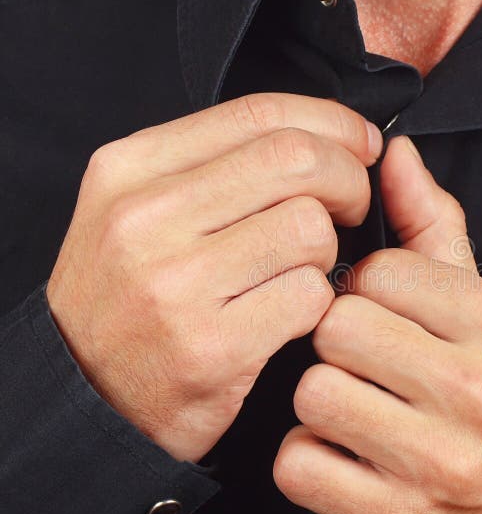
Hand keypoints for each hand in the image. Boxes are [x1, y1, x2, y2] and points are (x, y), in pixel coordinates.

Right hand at [47, 94, 382, 461]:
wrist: (89, 400)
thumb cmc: (129, 300)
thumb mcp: (140, 210)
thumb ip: (217, 165)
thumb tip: (325, 134)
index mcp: (130, 170)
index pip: (259, 113)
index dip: (332, 122)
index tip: (361, 142)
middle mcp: (145, 219)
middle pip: (297, 160)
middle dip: (349, 180)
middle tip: (352, 208)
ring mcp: (175, 285)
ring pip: (312, 228)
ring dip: (328, 252)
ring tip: (302, 271)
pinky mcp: (211, 347)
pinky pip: (310, 297)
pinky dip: (319, 304)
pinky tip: (291, 314)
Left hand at [274, 136, 481, 513]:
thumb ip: (440, 231)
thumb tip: (392, 154)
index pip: (379, 271)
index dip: (370, 293)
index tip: (389, 319)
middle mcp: (480, 391)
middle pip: (337, 327)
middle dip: (343, 344)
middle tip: (372, 367)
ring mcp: (439, 462)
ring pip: (313, 391)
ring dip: (324, 400)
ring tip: (362, 412)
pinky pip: (299, 463)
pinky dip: (310, 459)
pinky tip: (348, 457)